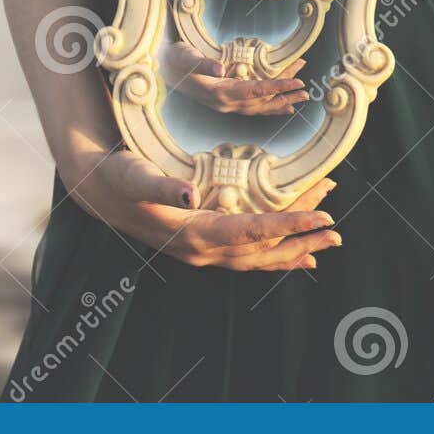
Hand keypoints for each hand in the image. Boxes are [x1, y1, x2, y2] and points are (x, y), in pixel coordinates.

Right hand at [68, 152, 342, 269]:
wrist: (97, 190)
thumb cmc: (118, 175)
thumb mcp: (135, 174)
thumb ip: (162, 184)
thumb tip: (190, 193)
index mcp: (193, 232)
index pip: (253, 232)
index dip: (290, 225)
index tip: (322, 219)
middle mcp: (202, 250)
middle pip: (264, 248)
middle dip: (302, 239)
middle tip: (336, 230)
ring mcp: (202, 253)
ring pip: (259, 257)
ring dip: (294, 250)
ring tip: (327, 243)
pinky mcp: (202, 246)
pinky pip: (246, 258)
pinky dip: (274, 258)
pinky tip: (296, 257)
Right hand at [161, 40, 309, 115]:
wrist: (161, 70)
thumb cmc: (175, 59)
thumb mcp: (186, 57)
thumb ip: (202, 62)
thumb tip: (220, 67)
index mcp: (220, 92)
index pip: (256, 91)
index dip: (278, 87)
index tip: (297, 83)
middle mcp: (225, 103)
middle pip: (262, 102)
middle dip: (285, 96)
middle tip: (306, 92)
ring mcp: (225, 105)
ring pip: (259, 107)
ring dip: (280, 103)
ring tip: (299, 100)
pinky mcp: (225, 102)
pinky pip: (252, 107)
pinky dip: (268, 106)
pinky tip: (279, 106)